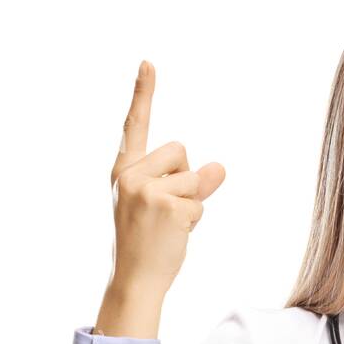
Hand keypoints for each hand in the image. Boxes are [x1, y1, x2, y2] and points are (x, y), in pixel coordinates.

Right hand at [107, 60, 226, 299]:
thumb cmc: (147, 244)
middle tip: (167, 211)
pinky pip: (199, 201)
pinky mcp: (166, 205)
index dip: (143, 94)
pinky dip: (195, 219)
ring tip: (170, 225)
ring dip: (192, 201)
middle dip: (185, 178)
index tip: (149, 63)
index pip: (134, 126)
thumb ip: (188, 183)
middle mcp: (130, 175)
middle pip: (180, 150)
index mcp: (123, 171)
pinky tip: (175, 234)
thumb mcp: (162, 206)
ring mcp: (146, 189)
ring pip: (193, 176)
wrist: (134, 280)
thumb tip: (220, 168)